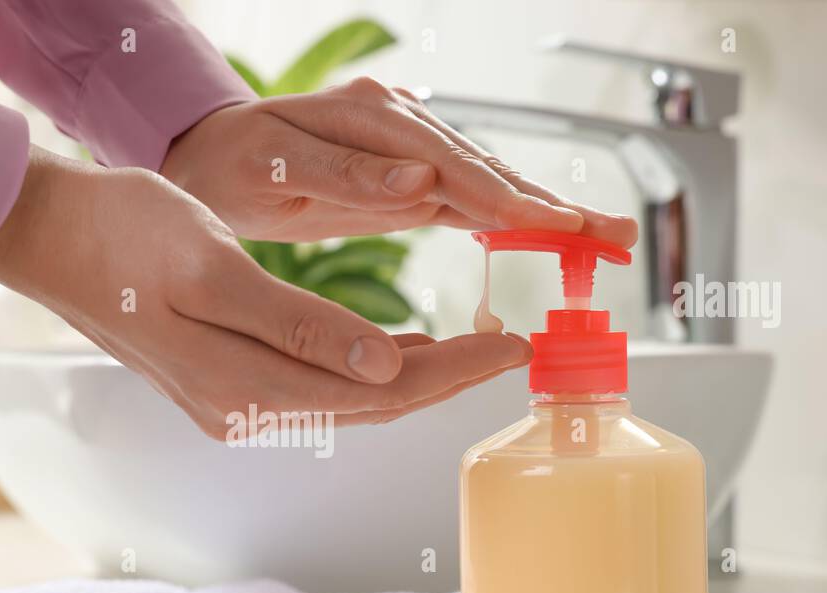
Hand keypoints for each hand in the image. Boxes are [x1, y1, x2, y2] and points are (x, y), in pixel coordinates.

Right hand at [0, 147, 530, 438]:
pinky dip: (367, 370)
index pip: (376, 392)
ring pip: (348, 400)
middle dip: (447, 380)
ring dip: (413, 378)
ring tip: (473, 348)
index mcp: (243, 386)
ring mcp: (231, 404)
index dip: (452, 373)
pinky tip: (397, 351)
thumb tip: (384, 366)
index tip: (513, 349)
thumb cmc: (123, 240)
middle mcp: (242, 410)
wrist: (51, 242)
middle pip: (370, 406)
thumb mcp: (212, 269)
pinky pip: (318, 388)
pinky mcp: (225, 384)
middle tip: (512, 349)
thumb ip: (297, 326)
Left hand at [161, 77, 636, 246]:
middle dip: (553, 206)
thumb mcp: (275, 169)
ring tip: (606, 238)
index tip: (554, 228)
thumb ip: (349, 177)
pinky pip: (469, 196)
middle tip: (615, 237)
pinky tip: (548, 233)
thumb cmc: (233, 163)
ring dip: (548, 211)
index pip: (452, 166)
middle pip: (489, 169)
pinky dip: (512, 216)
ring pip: (489, 182)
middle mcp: (400, 125)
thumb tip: (422, 182)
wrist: (211, 156)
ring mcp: (408, 147)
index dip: (506, 200)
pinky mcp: (408, 172)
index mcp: (372, 120)